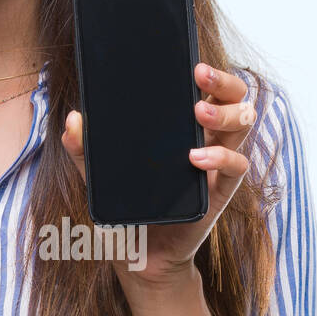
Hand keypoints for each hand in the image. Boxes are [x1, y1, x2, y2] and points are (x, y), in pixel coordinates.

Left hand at [60, 62, 255, 290]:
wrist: (138, 254)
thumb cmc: (125, 208)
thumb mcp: (97, 175)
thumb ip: (83, 149)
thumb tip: (74, 120)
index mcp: (180, 128)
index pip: (205, 89)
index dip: (207, 71)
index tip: (191, 61)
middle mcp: (204, 139)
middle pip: (234, 99)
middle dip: (224, 82)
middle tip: (200, 75)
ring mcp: (216, 164)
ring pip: (242, 125)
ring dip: (226, 112)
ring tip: (199, 111)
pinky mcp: (220, 191)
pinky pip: (237, 167)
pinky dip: (221, 157)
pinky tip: (196, 157)